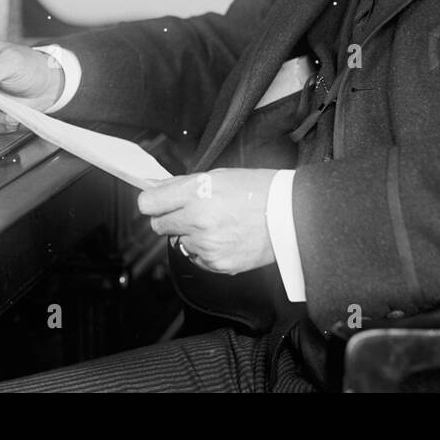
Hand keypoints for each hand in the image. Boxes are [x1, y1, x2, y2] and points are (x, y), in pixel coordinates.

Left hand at [138, 168, 278, 274]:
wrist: (290, 215)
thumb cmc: (259, 191)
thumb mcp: (218, 176)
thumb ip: (183, 185)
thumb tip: (156, 188)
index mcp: (197, 192)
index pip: (149, 203)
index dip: (152, 202)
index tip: (157, 203)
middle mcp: (198, 219)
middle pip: (159, 225)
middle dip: (170, 219)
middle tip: (190, 212)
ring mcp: (207, 244)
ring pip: (180, 242)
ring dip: (192, 235)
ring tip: (218, 224)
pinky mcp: (217, 263)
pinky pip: (197, 258)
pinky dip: (206, 250)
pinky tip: (225, 237)